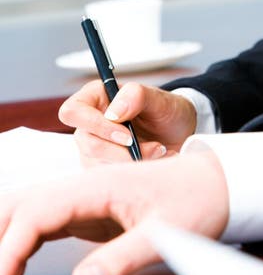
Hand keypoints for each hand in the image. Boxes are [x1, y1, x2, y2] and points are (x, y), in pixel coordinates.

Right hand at [0, 145, 228, 274]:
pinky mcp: (87, 208)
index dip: (9, 249)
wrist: (217, 181)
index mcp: (98, 185)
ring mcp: (83, 195)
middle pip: (22, 204)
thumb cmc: (196, 200)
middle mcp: (84, 185)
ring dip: (5, 238)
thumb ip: (123, 258)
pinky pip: (42, 220)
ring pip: (28, 209)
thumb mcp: (165, 235)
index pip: (38, 212)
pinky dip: (21, 242)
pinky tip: (16, 268)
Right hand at [58, 81, 196, 163]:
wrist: (178, 133)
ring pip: (98, 165)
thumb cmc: (166, 110)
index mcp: (95, 97)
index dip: (95, 125)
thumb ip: (136, 96)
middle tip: (156, 148)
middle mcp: (89, 122)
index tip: (127, 135)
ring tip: (161, 152)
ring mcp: (93, 147)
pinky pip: (109, 178)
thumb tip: (113, 114)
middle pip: (87, 144)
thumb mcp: (158, 99)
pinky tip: (155, 162)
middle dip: (122, 152)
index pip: (73, 112)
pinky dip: (134, 173)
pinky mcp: (101, 167)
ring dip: (133, 163)